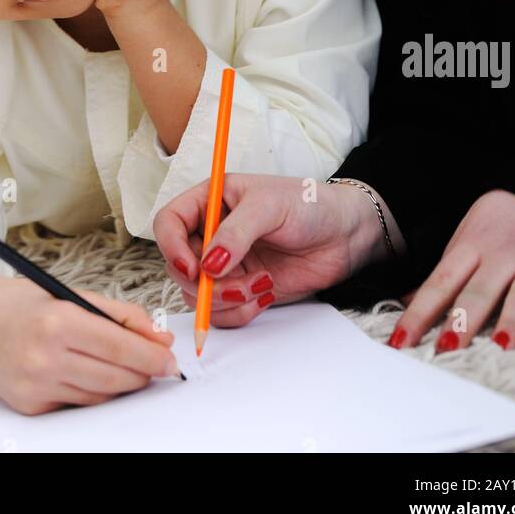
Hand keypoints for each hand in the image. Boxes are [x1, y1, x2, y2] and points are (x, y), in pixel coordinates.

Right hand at [0, 269, 180, 414]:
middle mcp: (44, 358)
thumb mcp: (69, 294)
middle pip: (114, 376)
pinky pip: (77, 403)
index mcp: (57, 321)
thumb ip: (117, 313)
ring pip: (100, 396)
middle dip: (144, 373)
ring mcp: (36, 386)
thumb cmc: (21, 303)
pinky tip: (98, 375)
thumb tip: (158, 336)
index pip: (119, 346)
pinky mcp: (30, 406)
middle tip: (160, 365)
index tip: (170, 358)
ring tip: (135, 370)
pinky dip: (95, 392)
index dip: (151, 355)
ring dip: (124, 385)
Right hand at [153, 173, 393, 326]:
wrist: (345, 234)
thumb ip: (236, 232)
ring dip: (225, 299)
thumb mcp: (270, 205)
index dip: (170, 246)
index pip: (169, 222)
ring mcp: (226, 264)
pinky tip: (267, 292)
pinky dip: (240, 311)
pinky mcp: (242, 289)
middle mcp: (211, 233)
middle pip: (178, 266)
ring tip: (261, 283)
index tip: (192, 267)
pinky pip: (223, 312)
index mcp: (210, 201)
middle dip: (204, 283)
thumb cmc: (309, 204)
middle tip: (235, 283)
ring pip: (198, 295)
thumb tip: (208, 264)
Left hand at [387, 189, 514, 352]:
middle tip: (446, 349)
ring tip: (501, 345)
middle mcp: (503, 255)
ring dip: (512, 319)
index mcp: (471, 248)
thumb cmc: (501, 226)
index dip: (419, 312)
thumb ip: (442, 276)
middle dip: (462, 320)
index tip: (400, 341)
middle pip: (479, 291)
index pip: (440, 284)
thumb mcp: (465, 242)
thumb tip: (405, 302)